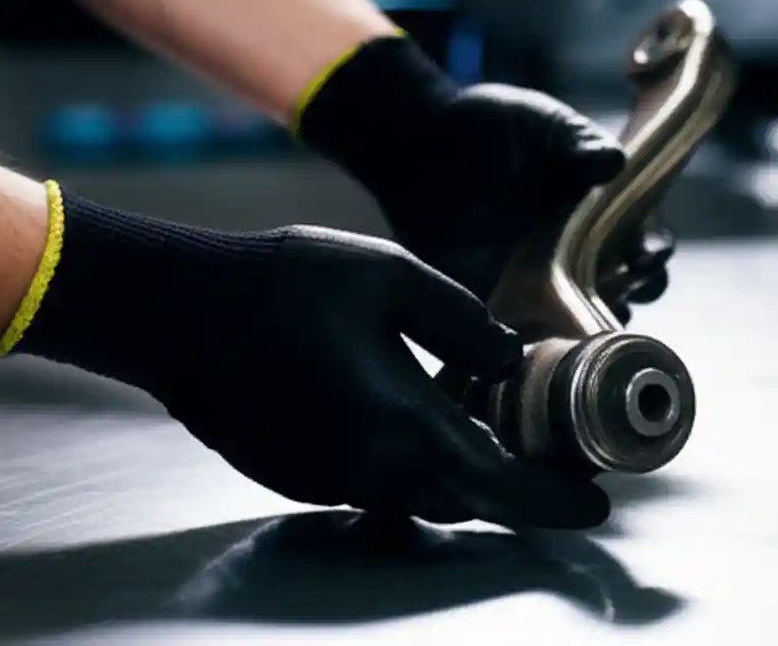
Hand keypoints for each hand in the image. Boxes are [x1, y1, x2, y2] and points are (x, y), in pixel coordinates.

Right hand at [9, 189, 608, 529]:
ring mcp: (328, 480)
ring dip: (457, 474)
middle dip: (511, 487)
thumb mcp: (390, 273)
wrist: (181, 312)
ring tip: (479, 431)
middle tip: (542, 459)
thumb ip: (462, 319)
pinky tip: (399, 415)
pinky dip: (405, 464)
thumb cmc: (282, 284)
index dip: (554, 501)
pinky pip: (372, 484)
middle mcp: (369, 469)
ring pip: (417, 495)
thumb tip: (504, 356)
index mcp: (403, 422)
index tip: (595, 504)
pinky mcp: (297, 477)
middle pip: (464, 499)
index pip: (500, 484)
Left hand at [382, 84, 673, 321]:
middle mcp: (576, 258)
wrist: (421, 142)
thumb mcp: (540, 122)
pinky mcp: (489, 304)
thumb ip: (576, 139)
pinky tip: (514, 345)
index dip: (652, 256)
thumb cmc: (494, 124)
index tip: (644, 257)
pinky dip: (517, 351)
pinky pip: (511, 341)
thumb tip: (614, 162)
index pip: (646, 247)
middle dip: (624, 304)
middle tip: (611, 300)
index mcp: (603, 216)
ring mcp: (533, 287)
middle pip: (619, 297)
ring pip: (571, 328)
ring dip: (575, 336)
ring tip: (565, 330)